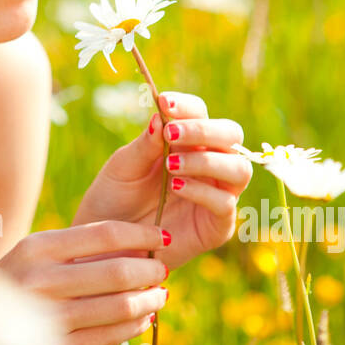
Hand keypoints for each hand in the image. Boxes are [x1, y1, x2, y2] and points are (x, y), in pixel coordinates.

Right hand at [0, 220, 169, 344]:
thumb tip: (133, 242)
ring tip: (160, 295)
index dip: (141, 233)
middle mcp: (42, 279)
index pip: (104, 233)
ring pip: (119, 305)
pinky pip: (109, 336)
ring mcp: (50, 317)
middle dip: (150, 269)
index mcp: (38, 247)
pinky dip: (133, 326)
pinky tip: (142, 320)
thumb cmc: (12, 290)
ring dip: (149, 300)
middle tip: (163, 269)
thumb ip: (73, 249)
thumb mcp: (31, 259)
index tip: (163, 235)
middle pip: (117, 270)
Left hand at [73, 91, 251, 271]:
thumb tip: (162, 114)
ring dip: (207, 160)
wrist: (105, 243)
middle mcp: (208, 165)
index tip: (164, 102)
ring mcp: (216, 195)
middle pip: (231, 135)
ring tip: (171, 164)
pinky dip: (202, 191)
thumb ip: (145, 144)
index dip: (188, 106)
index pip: (201, 114)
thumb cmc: (114, 198)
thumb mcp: (124, 167)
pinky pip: (225, 204)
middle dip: (205, 129)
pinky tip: (176, 186)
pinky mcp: (216, 226)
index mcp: (186, 143)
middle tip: (172, 132)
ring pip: (239, 169)